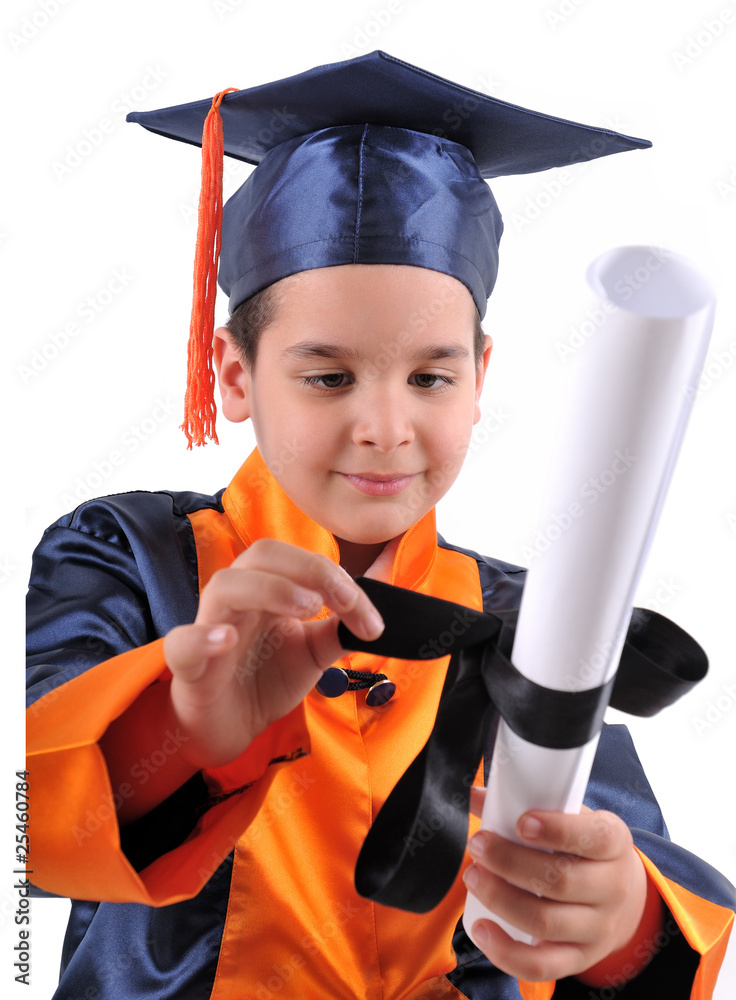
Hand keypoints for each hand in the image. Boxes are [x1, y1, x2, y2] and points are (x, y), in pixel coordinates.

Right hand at [163, 538, 383, 769]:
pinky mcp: (188, 666)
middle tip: (343, 600)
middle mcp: (239, 599)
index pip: (304, 563)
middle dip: (309, 569)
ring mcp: (210, 628)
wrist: (230, 729)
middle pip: (263, 555)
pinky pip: (182, 643)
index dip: (341, 582)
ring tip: (308, 607)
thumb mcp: (313, 653)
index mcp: (269, 588)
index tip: (372, 621)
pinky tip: (227, 638)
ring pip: (226, 586)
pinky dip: (204, 637)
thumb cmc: (265, 679)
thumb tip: (379, 609)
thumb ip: (340, 629)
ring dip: (270, 589)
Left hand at [463, 789, 647, 982]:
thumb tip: (478, 797)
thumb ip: (530, 805)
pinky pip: (542, 966)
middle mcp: (612, 888)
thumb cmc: (582, 849)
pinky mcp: (578, 959)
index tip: (522, 822)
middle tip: (478, 844)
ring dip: (501, 899)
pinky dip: (506, 952)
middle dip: (509, 862)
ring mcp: (597, 928)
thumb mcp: (572, 819)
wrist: (619, 897)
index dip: (558, 830)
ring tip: (474, 877)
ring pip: (546, 921)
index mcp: (614, 844)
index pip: (595, 837)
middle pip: (561, 880)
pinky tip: (481, 929)